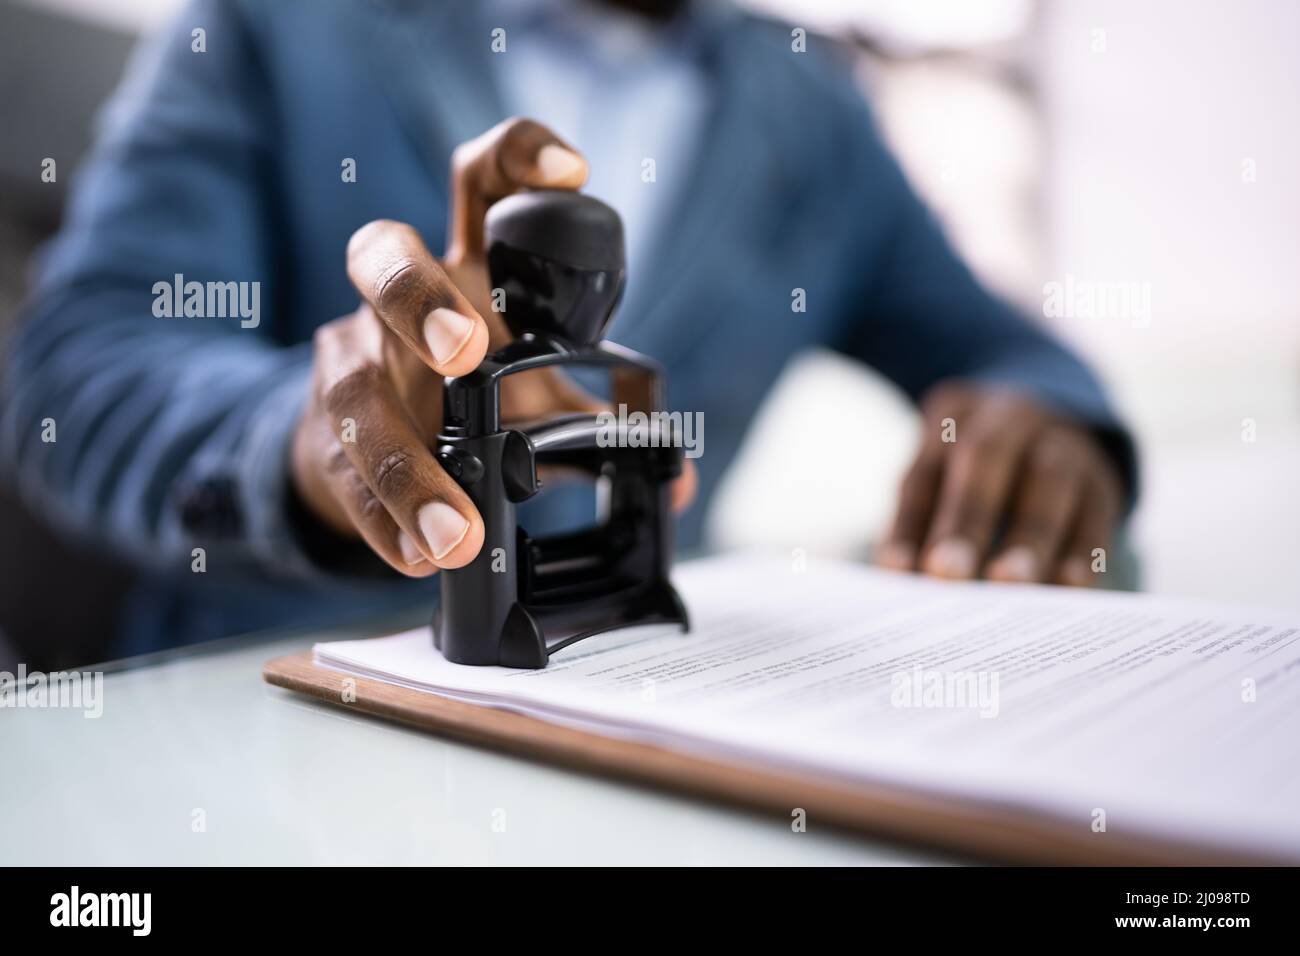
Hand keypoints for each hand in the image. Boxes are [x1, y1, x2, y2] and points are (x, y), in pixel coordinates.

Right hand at [291, 117, 694, 574]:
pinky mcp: (326, 438)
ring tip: (461, 528)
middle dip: (420, 297)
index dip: (519, 156)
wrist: (361, 450)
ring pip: (355, 390)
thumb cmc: (453, 396)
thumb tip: (679, 479)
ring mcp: (352, 365)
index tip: (575, 172)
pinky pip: (347, 476)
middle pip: (383, 256)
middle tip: (466, 354)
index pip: (479, 182)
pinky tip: (423, 556)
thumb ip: (598, 421)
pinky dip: (387, 519)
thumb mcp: (530, 391)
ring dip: (409, 463)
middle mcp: (397, 304)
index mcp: (463, 269)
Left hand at [876, 382, 1122, 586]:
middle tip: (947, 573)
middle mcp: (1011, 417)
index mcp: (955, 414)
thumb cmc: (972, 469)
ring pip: (1049, 480)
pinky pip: (1096, 513)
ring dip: (1028, 536)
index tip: (896, 570)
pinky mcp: (1102, 482)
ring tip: (1008, 583)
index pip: (925, 471)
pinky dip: (1082, 551)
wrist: (1053, 424)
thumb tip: (904, 580)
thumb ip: (921, 522)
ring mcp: (1063, 444)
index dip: (909, 523)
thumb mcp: (940, 472)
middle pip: (985, 456)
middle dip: (966, 517)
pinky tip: (1066, 586)